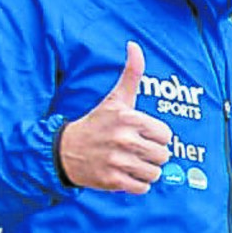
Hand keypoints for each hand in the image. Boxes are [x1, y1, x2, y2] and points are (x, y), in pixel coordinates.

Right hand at [59, 43, 171, 192]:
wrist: (65, 150)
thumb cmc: (97, 123)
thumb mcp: (114, 99)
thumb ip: (130, 74)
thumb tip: (134, 45)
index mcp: (129, 119)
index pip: (166, 135)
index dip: (156, 137)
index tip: (141, 135)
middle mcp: (124, 139)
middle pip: (163, 156)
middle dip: (152, 155)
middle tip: (134, 150)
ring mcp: (118, 161)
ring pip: (155, 173)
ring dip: (145, 171)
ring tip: (129, 162)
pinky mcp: (112, 180)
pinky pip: (142, 187)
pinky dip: (136, 184)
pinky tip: (124, 174)